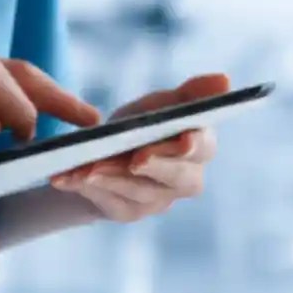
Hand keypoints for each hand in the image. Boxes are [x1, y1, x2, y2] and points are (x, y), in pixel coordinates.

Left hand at [49, 74, 227, 222]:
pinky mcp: (129, 212)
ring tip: (88, 166)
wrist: (105, 153)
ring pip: (139, 191)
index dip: (193, 145)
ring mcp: (158, 200)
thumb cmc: (141, 125)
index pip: (204, 148)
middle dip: (157, 165)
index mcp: (199, 148)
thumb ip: (190, 94)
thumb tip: (225, 80)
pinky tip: (67, 177)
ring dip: (113, 177)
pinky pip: (109, 202)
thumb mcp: (161, 105)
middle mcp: (185, 180)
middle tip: (137, 158)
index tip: (182, 137)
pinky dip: (86, 187)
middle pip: (178, 178)